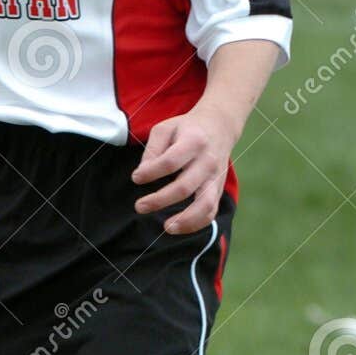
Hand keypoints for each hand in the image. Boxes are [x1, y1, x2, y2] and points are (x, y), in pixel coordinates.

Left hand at [131, 106, 234, 235]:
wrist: (219, 126)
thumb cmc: (186, 129)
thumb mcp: (166, 128)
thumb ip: (153, 149)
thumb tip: (142, 174)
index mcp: (193, 142)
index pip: (170, 162)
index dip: (151, 172)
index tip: (136, 178)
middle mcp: (207, 161)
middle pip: (184, 187)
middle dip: (159, 200)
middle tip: (139, 206)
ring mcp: (216, 177)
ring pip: (205, 205)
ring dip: (185, 220)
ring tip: (166, 227)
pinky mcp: (219, 189)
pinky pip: (211, 212)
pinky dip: (196, 224)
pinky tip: (178, 227)